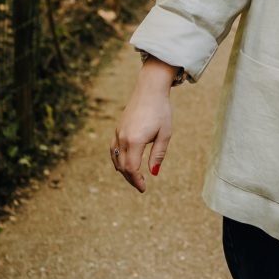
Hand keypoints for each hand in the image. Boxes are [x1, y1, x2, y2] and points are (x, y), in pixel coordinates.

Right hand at [111, 58, 177, 191]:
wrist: (149, 90)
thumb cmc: (161, 111)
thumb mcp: (165, 134)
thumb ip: (158, 154)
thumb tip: (153, 173)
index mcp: (135, 141)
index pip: (131, 169)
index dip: (137, 181)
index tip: (144, 188)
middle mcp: (123, 138)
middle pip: (122, 167)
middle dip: (131, 179)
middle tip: (141, 186)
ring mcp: (118, 133)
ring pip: (116, 159)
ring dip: (124, 171)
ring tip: (135, 177)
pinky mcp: (117, 129)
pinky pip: (113, 150)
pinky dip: (117, 160)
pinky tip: (124, 164)